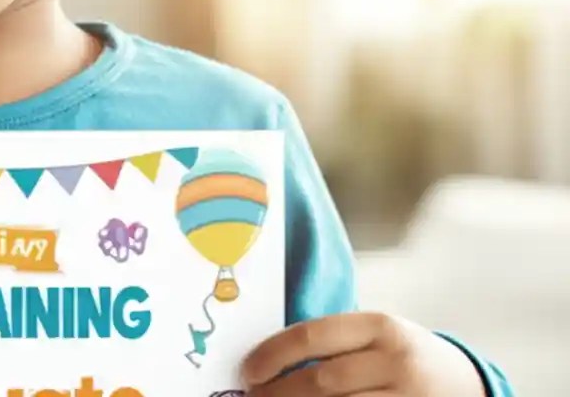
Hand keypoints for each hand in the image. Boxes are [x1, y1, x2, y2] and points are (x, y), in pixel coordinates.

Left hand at [240, 312, 485, 395]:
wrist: (470, 385)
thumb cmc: (405, 357)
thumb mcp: (379, 336)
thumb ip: (334, 343)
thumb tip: (266, 359)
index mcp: (381, 326)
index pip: (312, 336)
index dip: (272, 355)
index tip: (248, 371)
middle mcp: (396, 361)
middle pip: (320, 381)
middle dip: (278, 393)